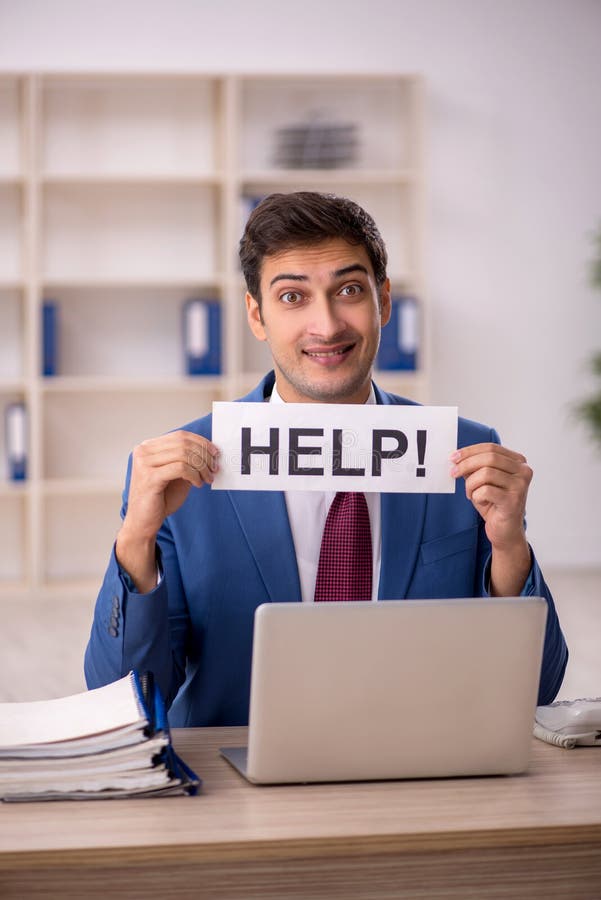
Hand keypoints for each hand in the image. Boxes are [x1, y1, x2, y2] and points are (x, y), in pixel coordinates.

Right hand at [116, 431, 218, 592]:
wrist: (143, 523)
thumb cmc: (160, 499)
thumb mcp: (177, 475)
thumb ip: (188, 461)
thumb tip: (210, 452)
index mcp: (148, 447)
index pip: (180, 436)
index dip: (201, 442)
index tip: (215, 453)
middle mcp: (143, 452)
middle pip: (183, 443)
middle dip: (204, 455)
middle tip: (214, 468)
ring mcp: (144, 464)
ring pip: (183, 454)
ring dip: (201, 467)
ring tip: (207, 479)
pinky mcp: (149, 477)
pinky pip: (181, 468)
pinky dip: (194, 475)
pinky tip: (198, 484)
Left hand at [450, 442, 531, 551]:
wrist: (505, 530)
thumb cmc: (494, 504)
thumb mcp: (482, 481)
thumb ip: (474, 467)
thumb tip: (457, 457)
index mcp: (518, 462)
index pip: (491, 448)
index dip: (470, 451)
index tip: (453, 457)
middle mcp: (523, 471)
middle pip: (489, 457)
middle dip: (466, 464)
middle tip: (453, 472)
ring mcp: (520, 486)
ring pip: (486, 473)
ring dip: (471, 484)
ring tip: (470, 494)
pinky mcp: (513, 500)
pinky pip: (486, 491)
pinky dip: (476, 496)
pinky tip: (479, 501)